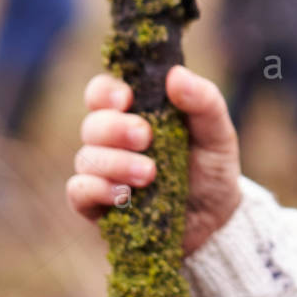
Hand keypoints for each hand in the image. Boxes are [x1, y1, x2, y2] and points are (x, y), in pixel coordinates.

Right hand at [66, 65, 241, 256]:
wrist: (217, 221)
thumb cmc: (213, 169)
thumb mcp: (218, 134)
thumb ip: (204, 102)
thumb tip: (176, 74)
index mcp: (138, 114)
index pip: (104, 92)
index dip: (106, 91)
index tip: (126, 98)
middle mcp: (114, 141)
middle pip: (93, 123)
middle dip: (115, 128)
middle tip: (145, 137)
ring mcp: (103, 173)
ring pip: (86, 157)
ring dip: (115, 162)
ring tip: (150, 173)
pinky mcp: (98, 206)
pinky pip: (78, 192)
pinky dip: (96, 189)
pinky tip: (124, 194)